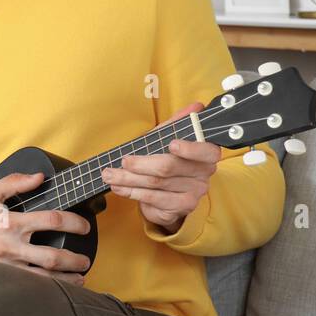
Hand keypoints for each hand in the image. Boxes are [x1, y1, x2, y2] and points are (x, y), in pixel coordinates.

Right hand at [0, 171, 91, 282]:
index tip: (84, 226)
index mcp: (10, 222)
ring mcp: (5, 267)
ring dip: (66, 281)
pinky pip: (28, 288)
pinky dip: (46, 291)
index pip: (51, 220)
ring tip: (79, 279)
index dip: (74, 222)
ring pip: (43, 278)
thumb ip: (14, 182)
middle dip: (76, 259)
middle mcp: (10, 246)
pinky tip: (56, 292)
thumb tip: (39, 177)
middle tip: (86, 260)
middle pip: (53, 256)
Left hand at [100, 102, 221, 232]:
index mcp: (206, 155)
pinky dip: (132, 193)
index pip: (205, 152)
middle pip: (169, 168)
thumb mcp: (168, 138)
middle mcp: (203, 175)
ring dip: (128, 179)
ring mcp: (193, 194)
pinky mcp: (180, 209)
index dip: (190, 149)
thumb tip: (196, 106)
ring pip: (156, 184)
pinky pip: (153, 200)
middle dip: (140, 164)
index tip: (171, 144)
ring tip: (110, 175)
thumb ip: (178, 123)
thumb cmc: (167, 160)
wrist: (168, 193)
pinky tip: (119, 188)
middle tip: (121, 161)